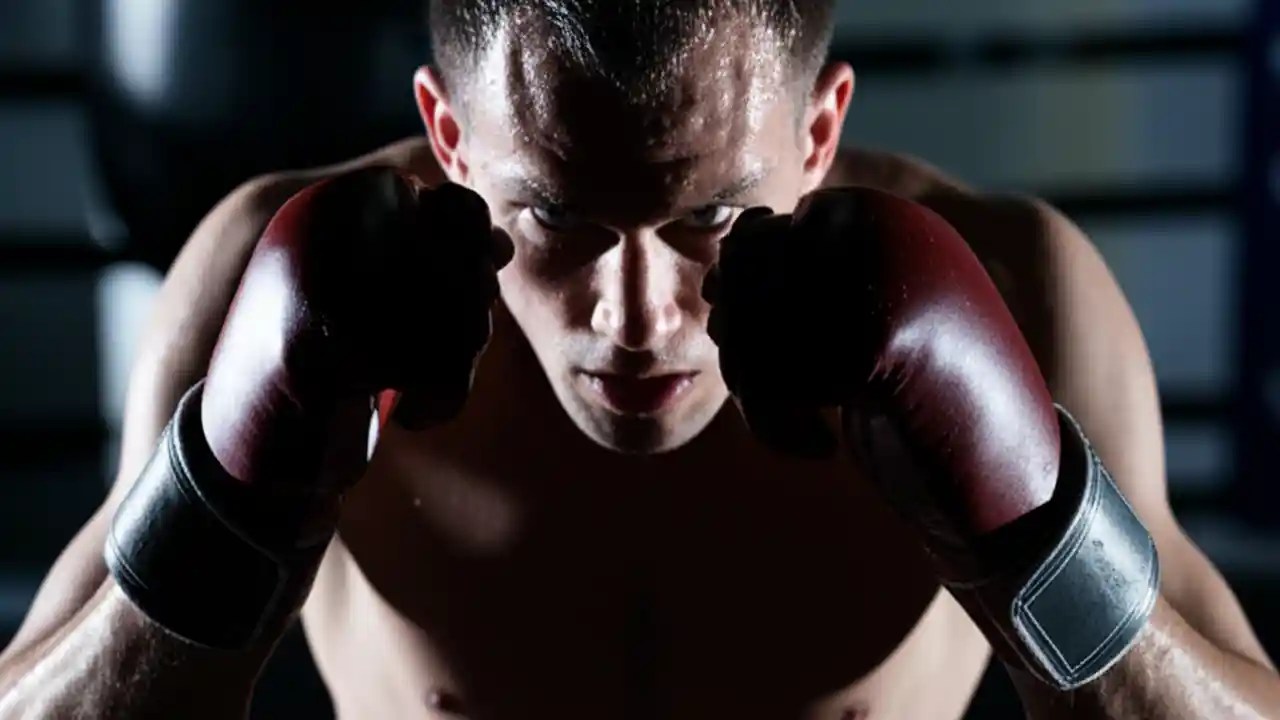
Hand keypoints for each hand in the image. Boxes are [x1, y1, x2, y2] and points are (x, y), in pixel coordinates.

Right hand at [202, 167, 510, 512]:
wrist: (241, 446)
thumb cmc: (320, 359)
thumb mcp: (372, 290)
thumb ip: (438, 254)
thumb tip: (502, 242)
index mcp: (334, 201)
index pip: (463, 210)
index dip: (466, 266)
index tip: (418, 304)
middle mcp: (327, 229)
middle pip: (474, 267)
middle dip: (466, 322)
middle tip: (411, 351)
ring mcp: (325, 289)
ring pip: (468, 320)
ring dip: (453, 366)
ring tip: (399, 379)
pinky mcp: (331, 356)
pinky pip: (446, 374)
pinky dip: (436, 406)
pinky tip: (399, 413)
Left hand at [705, 186, 1058, 571]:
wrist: (1011, 472)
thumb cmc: (923, 399)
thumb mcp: (862, 325)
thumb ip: (796, 286)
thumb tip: (714, 276)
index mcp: (878, 214)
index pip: (751, 244)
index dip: (748, 316)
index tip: (791, 364)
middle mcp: (881, 229)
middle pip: (742, 282)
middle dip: (744, 350)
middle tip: (783, 400)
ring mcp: (881, 280)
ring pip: (745, 328)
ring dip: (756, 396)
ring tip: (804, 425)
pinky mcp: (875, 342)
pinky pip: (765, 377)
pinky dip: (775, 431)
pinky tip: (821, 448)